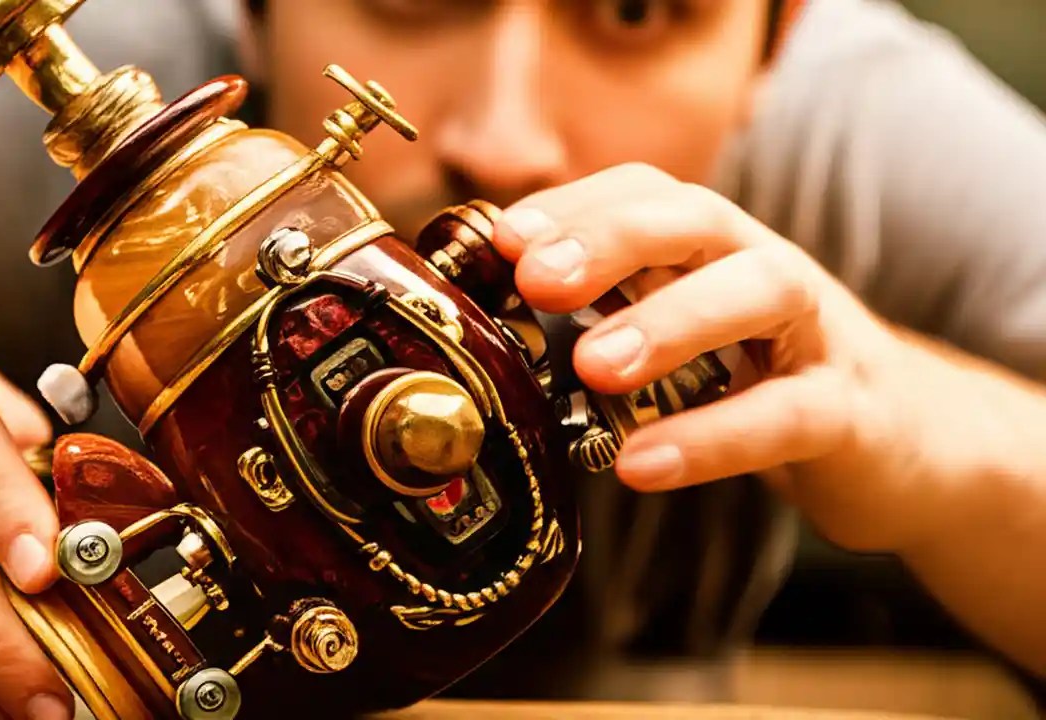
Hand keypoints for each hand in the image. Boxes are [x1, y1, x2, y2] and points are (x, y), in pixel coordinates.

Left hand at [491, 164, 1035, 554]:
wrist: (905, 441)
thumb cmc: (770, 380)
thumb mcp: (691, 335)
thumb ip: (616, 315)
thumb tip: (496, 323)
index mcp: (716, 250)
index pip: (647, 194)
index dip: (575, 206)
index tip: (502, 240)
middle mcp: (766, 269)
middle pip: (699, 220)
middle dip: (614, 239)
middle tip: (538, 280)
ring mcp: (817, 335)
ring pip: (759, 293)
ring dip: (670, 321)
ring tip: (594, 367)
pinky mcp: (851, 413)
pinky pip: (787, 415)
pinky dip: (713, 438)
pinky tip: (643, 464)